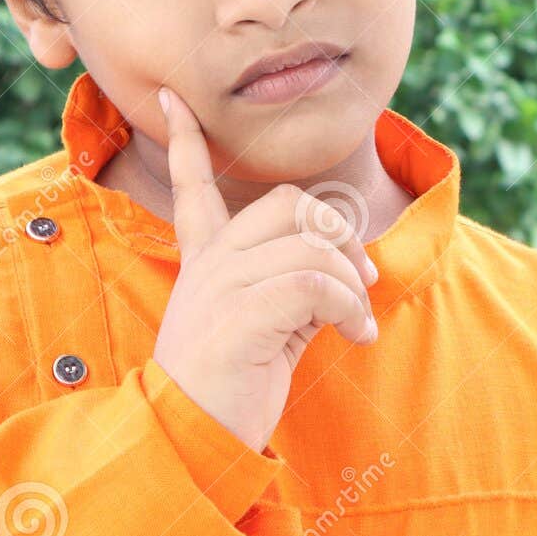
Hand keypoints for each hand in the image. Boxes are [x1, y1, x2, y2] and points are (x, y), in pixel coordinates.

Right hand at [149, 85, 379, 453]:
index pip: (192, 185)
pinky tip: (354, 339)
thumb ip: (292, 284)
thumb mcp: (263, 323)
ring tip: (357, 325)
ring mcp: (222, 286)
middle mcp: (210, 263)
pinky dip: (349, 311)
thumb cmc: (231, 384)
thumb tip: (349, 270)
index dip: (186, 139)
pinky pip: (317, 286)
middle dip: (340, 233)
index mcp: (205, 259)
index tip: (174, 96)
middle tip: (363, 281)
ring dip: (352, 287)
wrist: (191, 439)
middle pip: (290, 203)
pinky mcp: (243, 315)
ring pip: (313, 247)